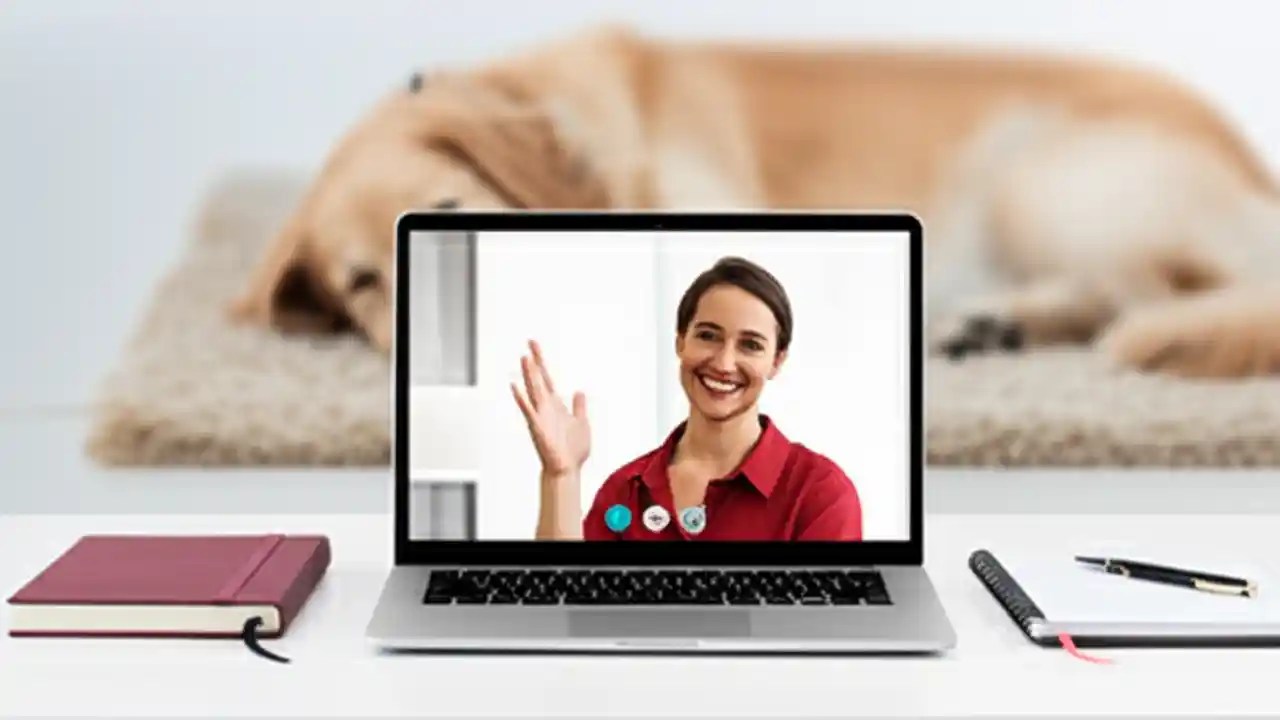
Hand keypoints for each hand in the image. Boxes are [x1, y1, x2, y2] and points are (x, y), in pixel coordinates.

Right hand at [510, 339, 590, 476]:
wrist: (567, 469)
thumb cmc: (573, 450)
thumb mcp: (582, 422)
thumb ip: (579, 406)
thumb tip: (579, 391)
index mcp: (556, 405)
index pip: (547, 378)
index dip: (541, 362)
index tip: (535, 347)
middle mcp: (546, 408)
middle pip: (538, 379)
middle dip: (535, 361)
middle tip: (530, 343)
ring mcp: (541, 416)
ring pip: (533, 391)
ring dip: (528, 375)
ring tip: (524, 358)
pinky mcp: (538, 427)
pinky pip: (528, 411)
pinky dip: (522, 399)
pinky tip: (515, 387)